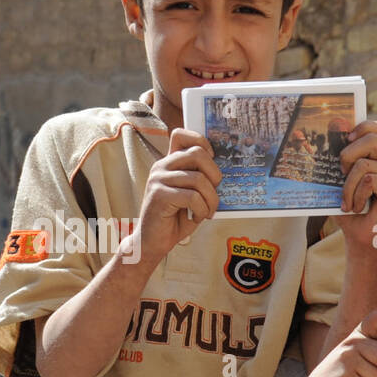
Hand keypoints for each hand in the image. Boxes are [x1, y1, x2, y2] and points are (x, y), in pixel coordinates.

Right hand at [133, 128, 221, 266]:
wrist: (154, 241)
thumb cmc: (176, 218)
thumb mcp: (192, 194)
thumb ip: (200, 178)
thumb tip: (222, 171)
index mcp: (170, 162)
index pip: (182, 135)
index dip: (202, 143)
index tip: (210, 165)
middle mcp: (162, 166)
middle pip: (198, 154)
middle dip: (215, 176)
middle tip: (213, 195)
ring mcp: (159, 179)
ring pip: (199, 179)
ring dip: (211, 200)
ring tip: (207, 211)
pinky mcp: (159, 194)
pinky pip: (193, 197)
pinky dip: (202, 209)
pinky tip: (198, 217)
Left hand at [338, 120, 376, 253]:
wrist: (360, 237)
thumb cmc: (350, 210)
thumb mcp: (341, 180)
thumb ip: (341, 157)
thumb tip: (335, 126)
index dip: (363, 126)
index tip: (345, 138)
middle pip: (372, 138)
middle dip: (348, 154)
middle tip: (342, 174)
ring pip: (365, 163)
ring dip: (348, 184)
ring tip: (348, 201)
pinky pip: (369, 180)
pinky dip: (356, 194)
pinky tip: (357, 207)